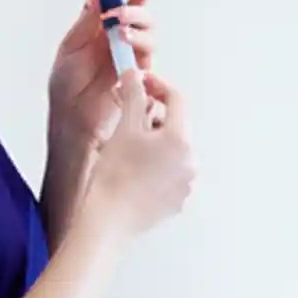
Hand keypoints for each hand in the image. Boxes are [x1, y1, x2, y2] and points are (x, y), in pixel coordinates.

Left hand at [48, 0, 157, 146]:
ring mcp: (130, 51)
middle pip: (140, 1)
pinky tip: (125, 40)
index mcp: (98, 22)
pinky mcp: (140, 71)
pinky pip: (148, 49)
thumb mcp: (70, 49)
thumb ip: (87, 21)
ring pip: (148, 23)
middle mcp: (117, 33)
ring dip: (135, 16)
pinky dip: (140, 40)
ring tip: (117, 22)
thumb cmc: (66, 89)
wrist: (73, 123)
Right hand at [83, 70, 193, 236]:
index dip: (157, 86)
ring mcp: (186, 184)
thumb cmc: (114, 177)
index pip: (177, 99)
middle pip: (175, 126)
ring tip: (126, 149)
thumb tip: (135, 76)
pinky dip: (155, 165)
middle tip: (127, 119)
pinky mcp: (177, 201)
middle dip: (152, 117)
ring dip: (153, 143)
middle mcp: (190, 161)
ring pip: (171, 150)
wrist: (108, 220)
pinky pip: (169, 173)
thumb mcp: (124, 127)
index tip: (141, 85)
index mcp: (181, 140)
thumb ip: (133, 96)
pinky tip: (133, 171)